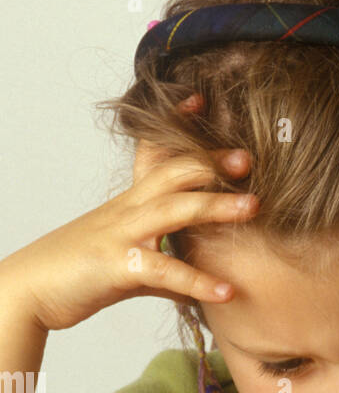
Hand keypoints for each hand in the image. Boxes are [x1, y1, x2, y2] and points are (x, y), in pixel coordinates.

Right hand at [2, 93, 258, 332]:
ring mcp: (121, 235)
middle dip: (211, 162)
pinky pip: (164, 271)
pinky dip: (197, 282)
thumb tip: (194, 283)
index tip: (200, 101)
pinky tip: (226, 291)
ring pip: (173, 210)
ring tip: (254, 208)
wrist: (30, 291)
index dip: (175, 125)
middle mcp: (126, 210)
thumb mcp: (127, 264)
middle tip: (248, 159)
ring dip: (216, 207)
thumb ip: (164, 268)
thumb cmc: (77, 274)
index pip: (153, 153)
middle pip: (173, 173)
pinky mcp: (117, 266)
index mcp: (129, 203)